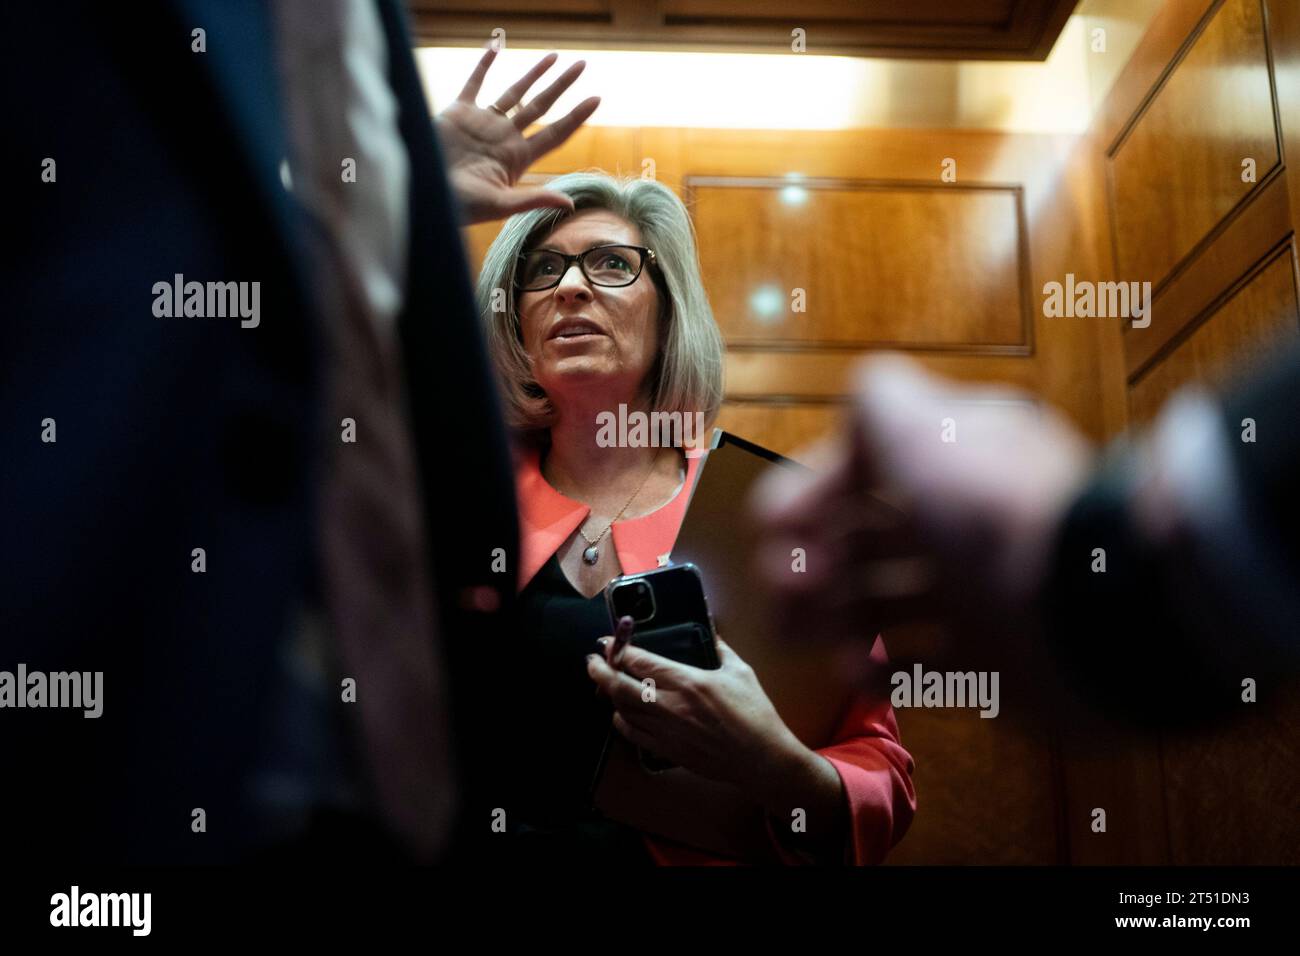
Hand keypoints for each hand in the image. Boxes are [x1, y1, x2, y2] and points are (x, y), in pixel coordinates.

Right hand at [435, 44, 599, 224]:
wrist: (426, 193)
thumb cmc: (462, 206)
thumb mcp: (500, 205)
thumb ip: (534, 199)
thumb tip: (570, 204)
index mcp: (518, 157)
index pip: (556, 133)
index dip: (576, 116)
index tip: (597, 98)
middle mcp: (505, 137)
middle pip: (541, 106)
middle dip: (562, 86)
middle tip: (582, 66)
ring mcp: (483, 123)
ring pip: (515, 91)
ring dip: (534, 74)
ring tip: (554, 57)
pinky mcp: (459, 113)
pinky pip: (475, 83)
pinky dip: (484, 64)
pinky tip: (496, 46)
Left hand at [585, 637, 816, 802]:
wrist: (761, 758)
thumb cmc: (754, 713)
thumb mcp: (740, 671)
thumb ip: (719, 646)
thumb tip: (710, 626)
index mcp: (688, 682)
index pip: (640, 662)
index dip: (618, 649)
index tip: (608, 641)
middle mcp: (670, 706)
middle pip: (619, 686)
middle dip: (599, 670)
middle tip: (592, 660)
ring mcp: (665, 731)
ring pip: (622, 711)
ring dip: (608, 694)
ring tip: (604, 682)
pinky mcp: (666, 751)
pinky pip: (632, 734)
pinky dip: (620, 720)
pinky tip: (621, 712)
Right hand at [751, 355, 1092, 670]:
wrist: (1086, 612)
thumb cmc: (993, 513)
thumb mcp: (925, 427)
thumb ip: (878, 401)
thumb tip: (860, 397)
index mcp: (957, 460)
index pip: (867, 468)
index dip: (811, 491)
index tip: (771, 526)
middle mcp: (965, 520)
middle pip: (866, 538)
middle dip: (810, 559)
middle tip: (778, 588)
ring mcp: (978, 591)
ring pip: (883, 600)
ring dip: (830, 614)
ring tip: (795, 633)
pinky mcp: (991, 656)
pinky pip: (921, 662)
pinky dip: (882, 667)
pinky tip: (858, 670)